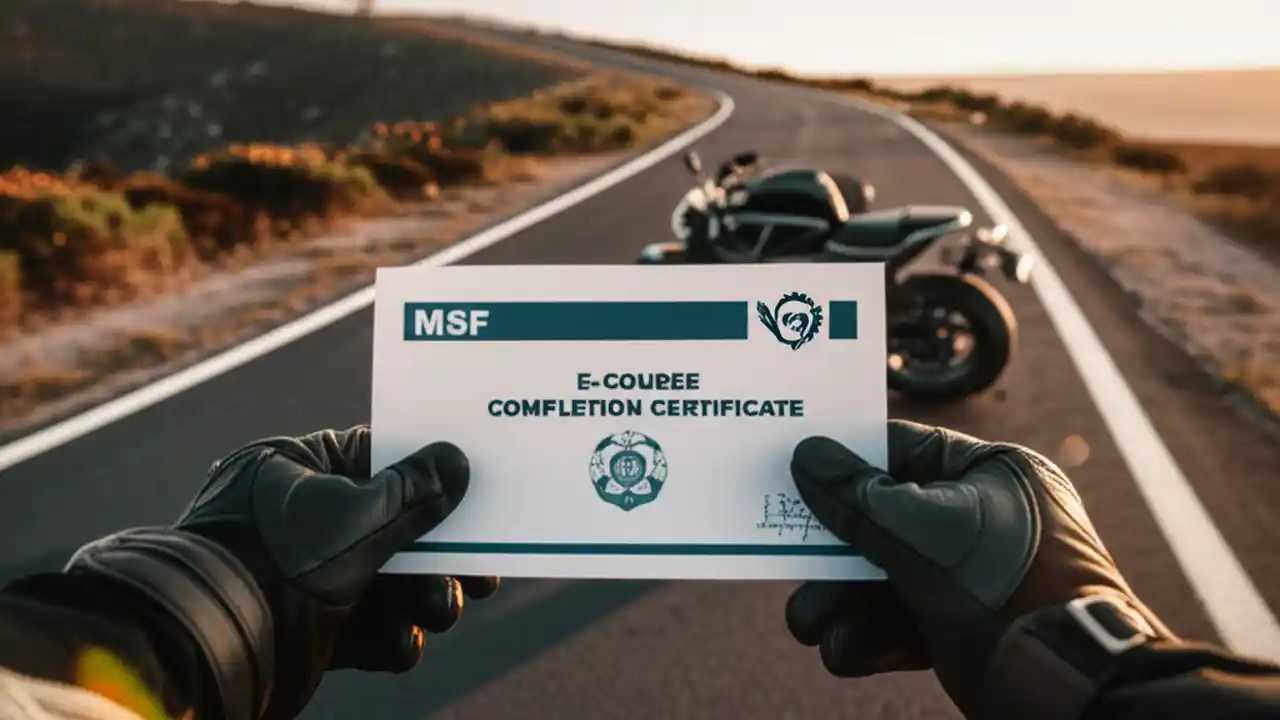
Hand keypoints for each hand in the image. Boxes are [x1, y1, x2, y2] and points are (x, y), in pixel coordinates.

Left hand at [175, 427, 497, 717]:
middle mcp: (303, 518)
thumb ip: (415, 491)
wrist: (213, 646)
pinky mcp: (311, 629)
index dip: (432, 476)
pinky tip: (401, 642)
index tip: (476, 495)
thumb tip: (456, 461)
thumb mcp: (360, 515)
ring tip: (441, 609)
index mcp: (299, 469)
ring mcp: (306, 575)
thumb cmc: (280, 559)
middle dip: (439, 554)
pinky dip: (391, 637)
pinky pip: (369, 627)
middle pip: (394, 527)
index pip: (379, 458)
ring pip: (390, 581)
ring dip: (425, 596)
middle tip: (479, 573)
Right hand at [784, 420, 1171, 715]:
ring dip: (840, 602)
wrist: (1081, 694)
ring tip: (809, 625)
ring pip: (882, 577)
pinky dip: (869, 637)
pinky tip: (844, 651)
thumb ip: (860, 497)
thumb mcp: (926, 537)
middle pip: (881, 520)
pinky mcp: (962, 629)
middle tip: (784, 561)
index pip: (901, 450)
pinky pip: (900, 621)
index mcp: (991, 475)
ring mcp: (971, 577)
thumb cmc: (1012, 594)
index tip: (790, 468)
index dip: (843, 460)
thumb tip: (808, 454)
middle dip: (832, 551)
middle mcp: (981, 519)